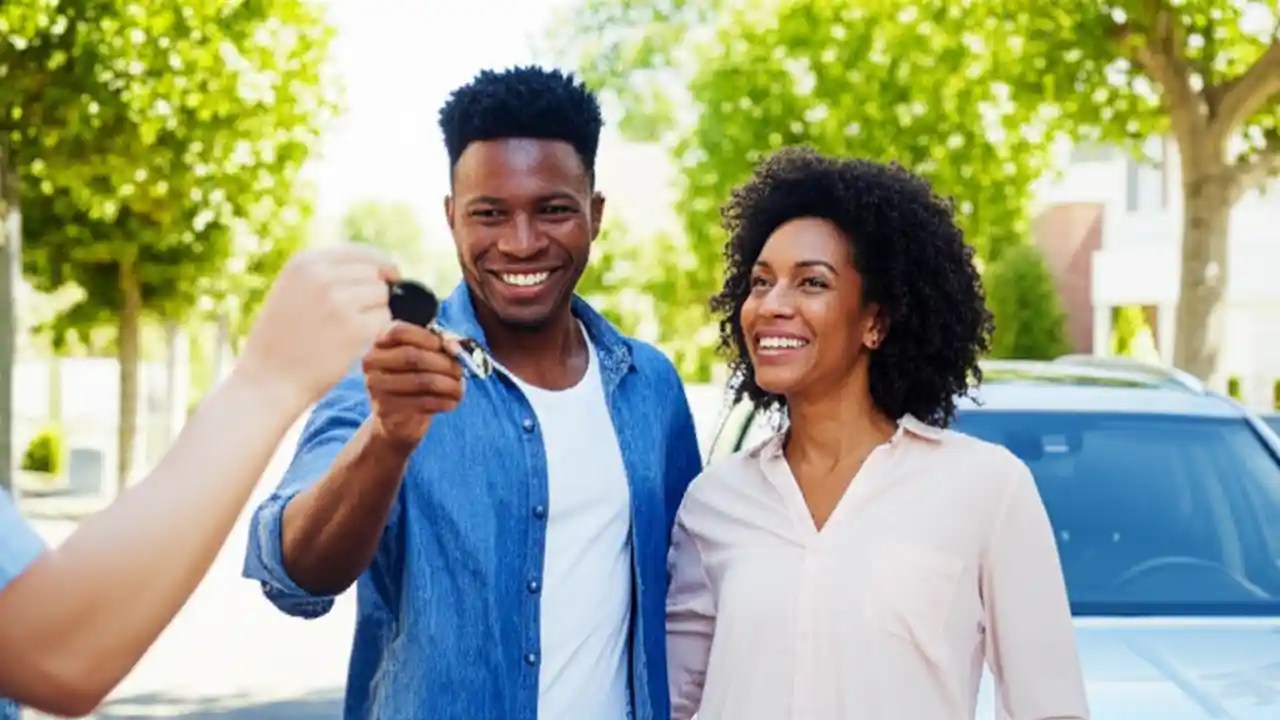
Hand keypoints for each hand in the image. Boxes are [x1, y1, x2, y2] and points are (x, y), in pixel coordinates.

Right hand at [236, 243, 398, 408]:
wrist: (268, 381)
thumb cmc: (281, 340)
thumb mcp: (291, 291)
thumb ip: (326, 273)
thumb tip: (378, 266)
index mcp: (305, 263)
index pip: (360, 252)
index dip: (379, 266)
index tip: (387, 278)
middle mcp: (323, 276)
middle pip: (375, 273)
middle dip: (374, 293)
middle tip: (355, 317)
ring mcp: (340, 302)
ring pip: (383, 295)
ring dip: (376, 312)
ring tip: (350, 330)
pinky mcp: (356, 329)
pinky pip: (385, 319)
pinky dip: (378, 331)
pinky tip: (356, 343)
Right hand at [363, 322, 464, 449]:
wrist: (397, 419)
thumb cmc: (415, 379)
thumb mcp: (426, 356)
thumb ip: (441, 344)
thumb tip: (455, 346)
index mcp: (380, 343)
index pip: (400, 332)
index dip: (429, 338)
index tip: (449, 348)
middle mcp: (372, 362)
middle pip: (412, 356)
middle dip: (444, 363)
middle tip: (460, 371)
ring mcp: (376, 387)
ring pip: (421, 381)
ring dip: (448, 384)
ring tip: (459, 388)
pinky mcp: (386, 410)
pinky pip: (423, 403)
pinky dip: (444, 401)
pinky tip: (452, 402)